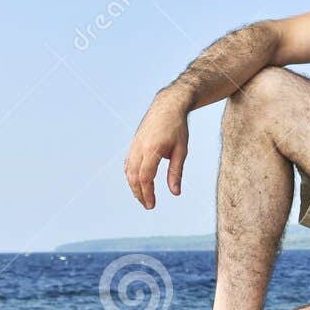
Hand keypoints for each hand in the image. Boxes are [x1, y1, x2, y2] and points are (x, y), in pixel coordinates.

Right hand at [124, 91, 188, 209]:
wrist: (168, 105)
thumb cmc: (178, 127)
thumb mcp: (182, 150)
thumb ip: (176, 172)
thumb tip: (175, 193)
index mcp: (152, 149)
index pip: (145, 178)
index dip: (147, 193)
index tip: (151, 205)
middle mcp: (140, 147)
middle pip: (133, 176)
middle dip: (139, 193)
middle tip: (147, 205)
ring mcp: (134, 144)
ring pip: (128, 170)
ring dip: (133, 186)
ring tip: (142, 197)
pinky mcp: (134, 142)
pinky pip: (128, 162)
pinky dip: (130, 175)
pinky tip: (137, 182)